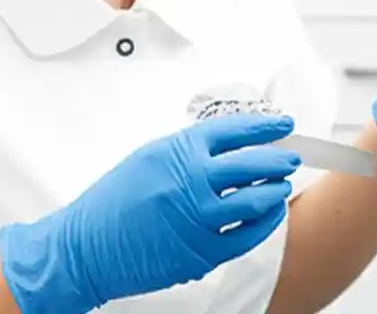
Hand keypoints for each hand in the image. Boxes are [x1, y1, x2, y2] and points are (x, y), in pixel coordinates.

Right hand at [0, 114, 300, 312]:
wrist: (85, 249)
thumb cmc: (112, 204)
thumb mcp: (147, 159)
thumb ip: (187, 152)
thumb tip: (226, 148)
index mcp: (176, 152)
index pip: (233, 131)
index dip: (264, 127)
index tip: (283, 124)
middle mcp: (190, 182)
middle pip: (252, 164)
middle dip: (279, 158)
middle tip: (291, 157)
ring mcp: (197, 218)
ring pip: (256, 200)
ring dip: (275, 190)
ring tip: (282, 184)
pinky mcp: (200, 252)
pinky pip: (247, 235)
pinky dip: (265, 223)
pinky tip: (271, 214)